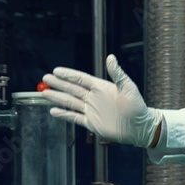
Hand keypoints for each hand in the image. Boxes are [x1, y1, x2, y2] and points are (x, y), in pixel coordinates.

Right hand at [41, 54, 161, 147]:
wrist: (140, 127)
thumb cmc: (137, 107)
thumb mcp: (128, 87)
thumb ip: (118, 73)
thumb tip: (111, 57)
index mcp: (102, 88)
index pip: (81, 79)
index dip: (68, 75)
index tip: (56, 70)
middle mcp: (94, 98)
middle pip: (72, 89)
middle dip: (58, 84)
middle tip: (45, 78)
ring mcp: (92, 110)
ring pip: (70, 102)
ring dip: (57, 97)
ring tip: (44, 93)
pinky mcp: (91, 123)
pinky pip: (74, 117)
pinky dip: (63, 114)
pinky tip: (53, 110)